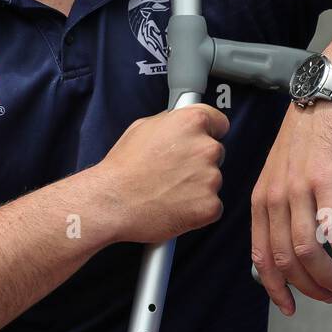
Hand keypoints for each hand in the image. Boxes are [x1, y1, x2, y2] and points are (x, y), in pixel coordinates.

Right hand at [93, 103, 229, 243]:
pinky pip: (212, 206)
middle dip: (199, 162)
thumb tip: (181, 123)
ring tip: (169, 191)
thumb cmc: (123, 167)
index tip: (201, 141)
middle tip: (174, 172)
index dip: (209, 132)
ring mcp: (211, 178)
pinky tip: (175, 206)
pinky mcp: (210, 206)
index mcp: (192, 122)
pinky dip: (197, 209)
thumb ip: (171, 123)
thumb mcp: (143, 127)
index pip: (219, 123)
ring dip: (197, 186)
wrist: (112, 202)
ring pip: (212, 181)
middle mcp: (206, 147)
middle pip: (215, 153)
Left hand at [251, 99, 331, 315]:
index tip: (289, 304)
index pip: (261, 256)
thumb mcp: (280, 176)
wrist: (326, 100)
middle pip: (284, 259)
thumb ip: (282, 210)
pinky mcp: (326, 181)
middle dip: (307, 287)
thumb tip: (293, 249)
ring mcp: (299, 189)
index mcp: (261, 199)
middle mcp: (275, 196)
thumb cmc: (307, 139)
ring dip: (326, 277)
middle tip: (328, 294)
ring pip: (306, 250)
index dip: (275, 288)